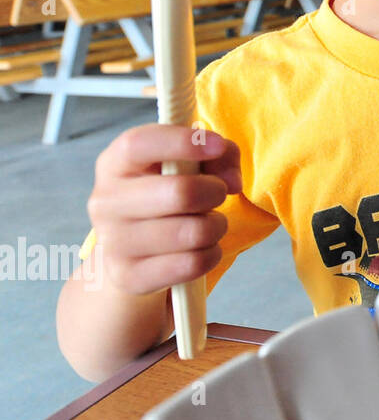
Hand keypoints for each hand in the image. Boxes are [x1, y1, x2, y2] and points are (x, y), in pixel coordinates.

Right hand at [88, 123, 239, 295]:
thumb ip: (218, 155)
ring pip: (193, 232)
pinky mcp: (129, 277)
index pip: (138, 144)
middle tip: (219, 193)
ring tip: (209, 223)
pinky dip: (211, 254)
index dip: (182, 142)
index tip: (217, 145)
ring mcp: (113, 243)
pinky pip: (192, 264)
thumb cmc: (168, 193)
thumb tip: (232, 180)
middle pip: (180, 192)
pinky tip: (202, 248)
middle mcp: (106, 202)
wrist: (135, 250)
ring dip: (216, 226)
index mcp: (114, 164)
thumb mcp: (190, 163)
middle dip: (215, 191)